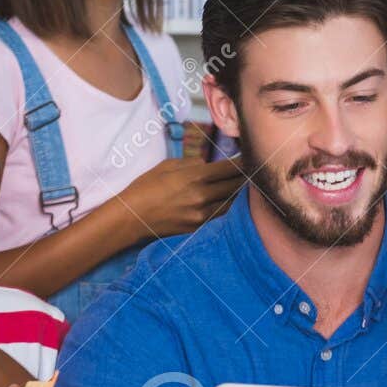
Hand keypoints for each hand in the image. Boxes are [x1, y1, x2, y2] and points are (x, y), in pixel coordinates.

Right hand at [119, 157, 245, 239]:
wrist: (130, 218)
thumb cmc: (145, 187)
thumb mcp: (167, 166)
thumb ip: (192, 163)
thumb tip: (209, 165)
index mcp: (194, 177)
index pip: (229, 168)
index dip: (243, 162)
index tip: (251, 158)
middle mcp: (202, 196)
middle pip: (236, 185)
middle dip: (247, 177)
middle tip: (256, 171)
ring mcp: (202, 215)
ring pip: (233, 202)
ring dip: (241, 194)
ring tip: (248, 187)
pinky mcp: (198, 228)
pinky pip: (222, 216)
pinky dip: (230, 208)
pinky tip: (234, 203)